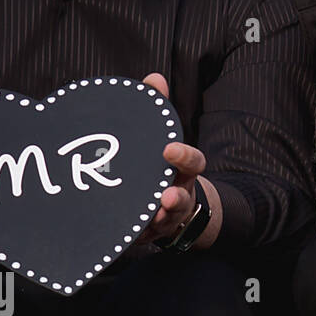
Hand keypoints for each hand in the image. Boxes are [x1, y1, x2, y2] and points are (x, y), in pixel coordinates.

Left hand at [137, 73, 206, 243]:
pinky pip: (141, 238)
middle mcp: (179, 196)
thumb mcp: (164, 138)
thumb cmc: (162, 166)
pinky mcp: (147, 234)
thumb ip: (160, 110)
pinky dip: (134, 235)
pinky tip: (123, 232)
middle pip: (182, 199)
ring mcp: (165, 219)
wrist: (170, 206)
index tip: (170, 149)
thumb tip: (155, 78)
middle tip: (166, 196)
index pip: (193, 163)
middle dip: (176, 200)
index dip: (184, 156)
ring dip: (159, 221)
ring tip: (151, 218)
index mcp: (183, 172)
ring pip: (165, 223)